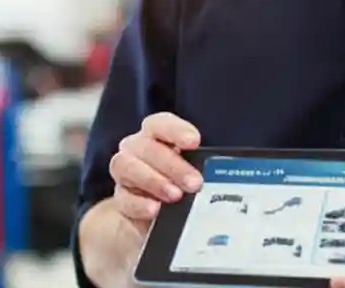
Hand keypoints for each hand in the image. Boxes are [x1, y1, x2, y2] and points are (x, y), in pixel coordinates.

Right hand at [107, 112, 203, 233]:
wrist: (156, 220)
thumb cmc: (181, 188)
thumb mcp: (194, 175)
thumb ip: (203, 169)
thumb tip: (224, 175)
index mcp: (156, 137)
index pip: (160, 124)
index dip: (175, 129)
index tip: (194, 141)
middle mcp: (136, 150)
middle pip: (146, 147)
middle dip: (172, 164)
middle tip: (194, 183)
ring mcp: (124, 173)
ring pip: (127, 166)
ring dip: (153, 180)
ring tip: (175, 196)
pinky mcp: (120, 199)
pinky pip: (123, 197)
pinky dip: (139, 203)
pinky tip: (155, 210)